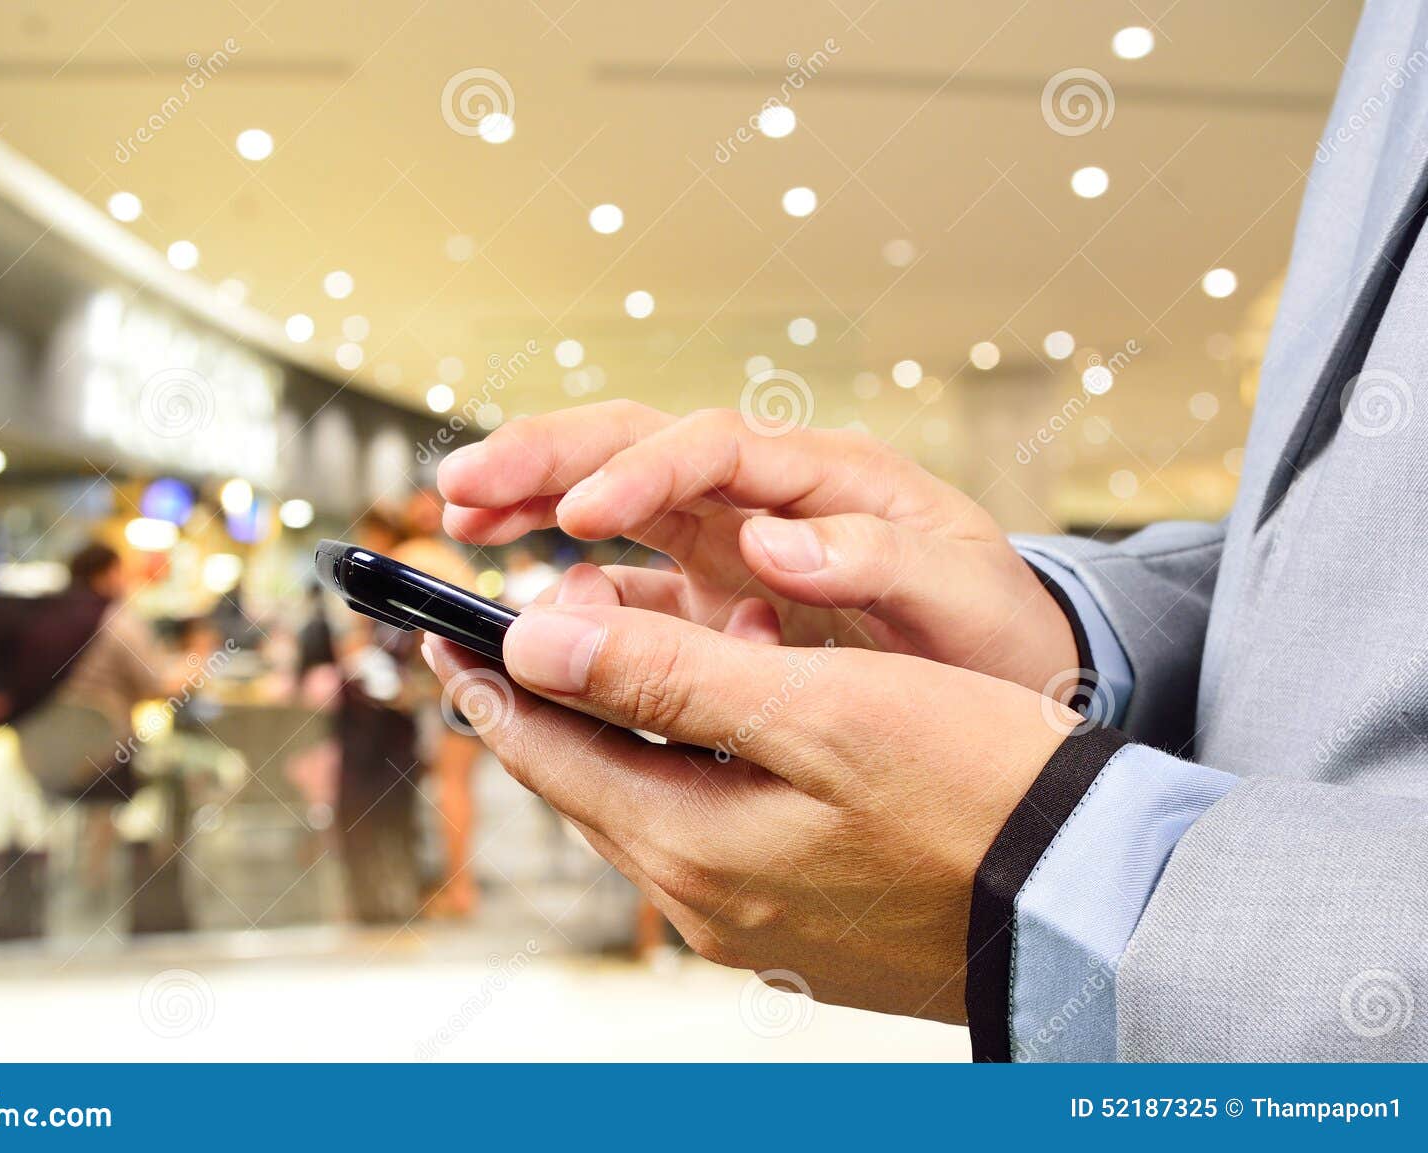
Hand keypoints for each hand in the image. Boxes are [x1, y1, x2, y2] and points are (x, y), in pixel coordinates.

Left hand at [423, 567, 1076, 1022]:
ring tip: (677, 636)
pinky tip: (749, 718)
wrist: (1091, 900)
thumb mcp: (814, 710)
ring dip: (645, 716)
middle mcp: (702, 900)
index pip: (547, 753)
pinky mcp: (797, 924)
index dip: (490, 679)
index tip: (445, 628)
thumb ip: (663, 678)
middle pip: (590, 778)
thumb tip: (530, 646)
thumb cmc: (971, 790)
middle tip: (552, 612)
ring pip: (652, 797)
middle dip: (565, 689)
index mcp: (690, 846)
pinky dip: (705, 759)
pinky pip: (713, 826)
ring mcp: (749, 921)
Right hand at [437, 402, 1077, 695]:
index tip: (577, 514)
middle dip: (547, 457)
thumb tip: (772, 544)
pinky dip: (571, 582)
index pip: (711, 448)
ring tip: (464, 514)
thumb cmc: (990, 628)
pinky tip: (527, 604)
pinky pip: (628, 578)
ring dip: (537, 499)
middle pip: (638, 445)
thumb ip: (876, 561)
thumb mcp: (958, 591)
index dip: (638, 472)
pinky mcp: (715, 597)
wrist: (1010, 673)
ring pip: (614, 499)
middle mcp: (764, 496)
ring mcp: (730, 543)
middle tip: (462, 484)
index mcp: (824, 477)